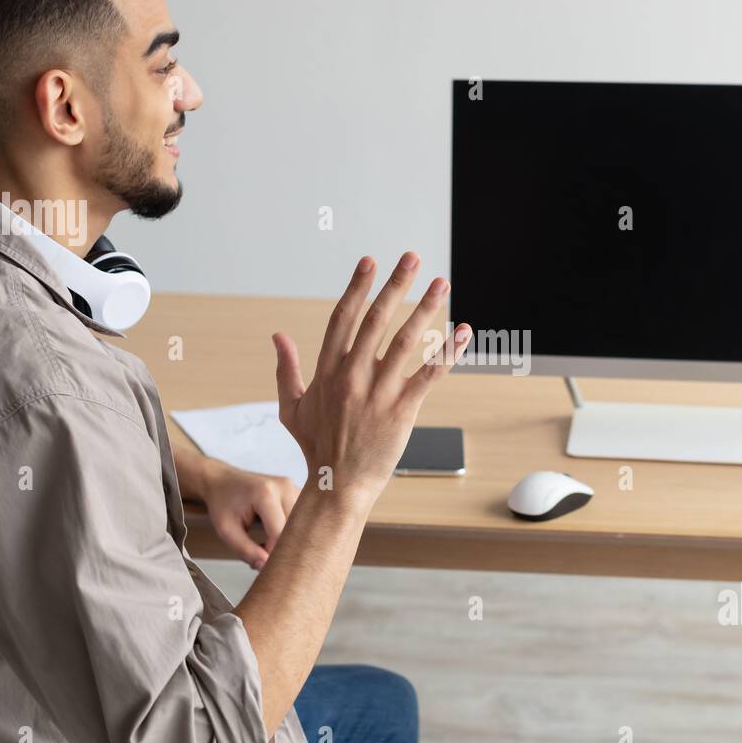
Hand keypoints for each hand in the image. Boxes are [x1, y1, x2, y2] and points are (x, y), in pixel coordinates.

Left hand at [199, 461, 298, 568]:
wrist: (223, 480)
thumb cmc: (223, 504)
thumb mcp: (226, 530)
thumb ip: (245, 550)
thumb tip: (266, 566)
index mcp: (265, 494)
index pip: (279, 533)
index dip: (272, 553)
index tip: (259, 562)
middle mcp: (285, 487)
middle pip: (293, 529)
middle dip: (281, 547)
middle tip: (261, 553)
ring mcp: (294, 487)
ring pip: (300, 526)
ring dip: (287, 539)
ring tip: (266, 541)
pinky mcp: (298, 492)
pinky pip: (302, 519)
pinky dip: (291, 531)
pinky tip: (275, 532)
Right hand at [271, 252, 470, 508]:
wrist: (337, 485)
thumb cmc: (316, 448)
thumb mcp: (290, 407)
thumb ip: (285, 369)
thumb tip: (278, 336)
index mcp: (327, 371)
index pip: (343, 318)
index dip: (358, 287)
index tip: (370, 262)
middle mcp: (352, 376)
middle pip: (377, 319)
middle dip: (395, 284)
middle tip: (411, 257)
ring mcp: (378, 392)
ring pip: (407, 340)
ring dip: (427, 308)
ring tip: (441, 284)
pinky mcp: (402, 410)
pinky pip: (430, 374)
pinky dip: (448, 351)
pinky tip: (463, 331)